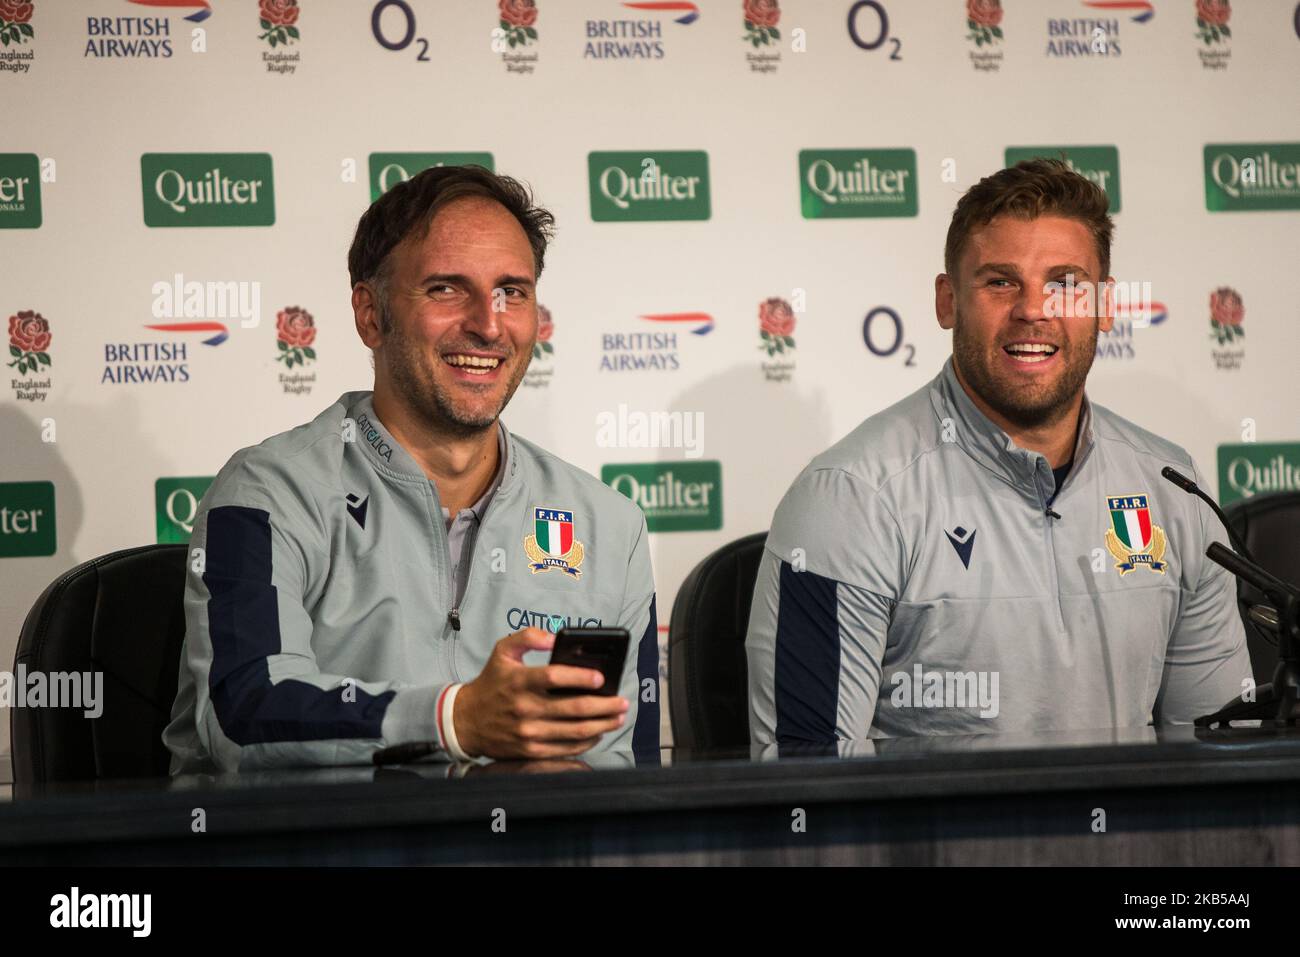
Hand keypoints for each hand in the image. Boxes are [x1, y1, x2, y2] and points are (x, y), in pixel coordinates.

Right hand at [454, 627, 628, 759]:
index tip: (601, 678)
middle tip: (623, 701)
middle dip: (604, 706)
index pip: (555, 677)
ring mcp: (529, 733)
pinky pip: (566, 748)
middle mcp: (525, 708)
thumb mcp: (502, 651)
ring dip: (602, 725)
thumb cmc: (491, 683)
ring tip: (618, 717)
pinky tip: (598, 732)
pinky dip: (586, 742)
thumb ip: (527, 636)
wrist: (466, 721)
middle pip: (573, 708)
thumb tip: (553, 636)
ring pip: (575, 731)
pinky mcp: (531, 751)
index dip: (581, 677)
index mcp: (519, 681)